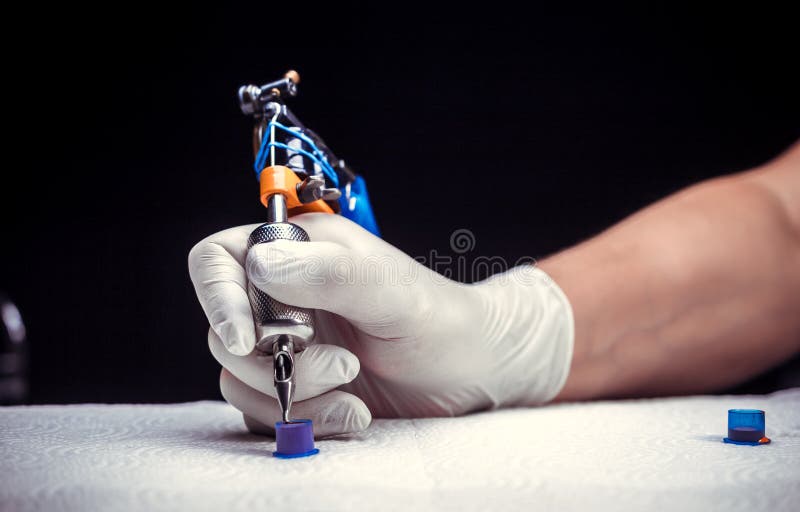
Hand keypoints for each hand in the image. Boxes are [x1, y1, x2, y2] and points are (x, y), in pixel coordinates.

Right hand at [189, 213, 573, 436]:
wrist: (470, 372)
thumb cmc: (439, 319)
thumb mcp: (391, 291)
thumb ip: (331, 275)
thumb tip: (261, 265)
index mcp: (299, 253)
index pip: (218, 260)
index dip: (217, 298)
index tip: (247, 339)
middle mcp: (284, 297)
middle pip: (225, 330)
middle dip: (278, 361)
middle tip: (343, 366)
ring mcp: (287, 345)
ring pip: (239, 377)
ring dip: (294, 396)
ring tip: (352, 393)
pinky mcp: (297, 386)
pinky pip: (264, 411)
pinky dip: (304, 420)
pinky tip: (352, 415)